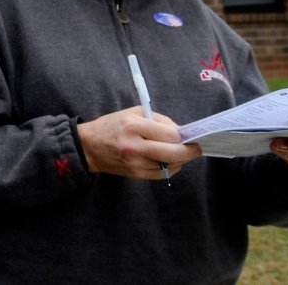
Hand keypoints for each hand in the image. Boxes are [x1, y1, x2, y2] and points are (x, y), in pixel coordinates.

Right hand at [76, 106, 200, 179]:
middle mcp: (134, 146)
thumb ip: (159, 120)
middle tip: (197, 148)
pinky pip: (162, 174)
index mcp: (133, 126)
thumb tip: (180, 132)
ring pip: (170, 165)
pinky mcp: (135, 174)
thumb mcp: (133, 113)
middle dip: (190, 151)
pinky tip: (170, 161)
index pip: (169, 134)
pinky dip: (170, 167)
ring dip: (180, 159)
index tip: (190, 135)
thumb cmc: (112, 126)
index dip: (183, 136)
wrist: (89, 146)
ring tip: (181, 152)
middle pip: (173, 153)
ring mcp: (135, 163)